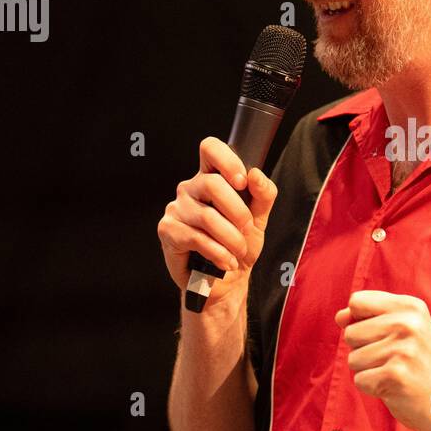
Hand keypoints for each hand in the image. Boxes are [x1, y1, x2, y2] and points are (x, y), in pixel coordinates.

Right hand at [156, 137, 277, 302]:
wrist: (227, 281)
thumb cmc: (239, 244)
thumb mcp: (259, 218)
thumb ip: (263, 194)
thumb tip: (255, 174)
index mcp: (211, 177)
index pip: (210, 148)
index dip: (227, 160)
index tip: (242, 182)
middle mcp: (191, 188)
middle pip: (212, 184)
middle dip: (238, 212)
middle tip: (246, 231)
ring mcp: (176, 208)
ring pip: (207, 216)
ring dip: (231, 238)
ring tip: (238, 252)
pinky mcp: (167, 230)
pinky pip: (197, 237)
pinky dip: (218, 253)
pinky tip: (226, 262)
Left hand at [336, 291, 430, 430]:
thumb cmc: (420, 362)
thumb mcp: (403, 329)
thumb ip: (369, 317)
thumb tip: (340, 317)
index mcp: (410, 306)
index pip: (356, 301)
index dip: (359, 321)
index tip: (382, 335)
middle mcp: (408, 323)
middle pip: (351, 332)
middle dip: (363, 349)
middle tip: (394, 359)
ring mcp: (403, 349)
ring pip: (353, 358)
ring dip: (369, 370)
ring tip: (395, 372)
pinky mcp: (396, 375)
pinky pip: (360, 380)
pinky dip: (372, 388)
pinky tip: (394, 387)